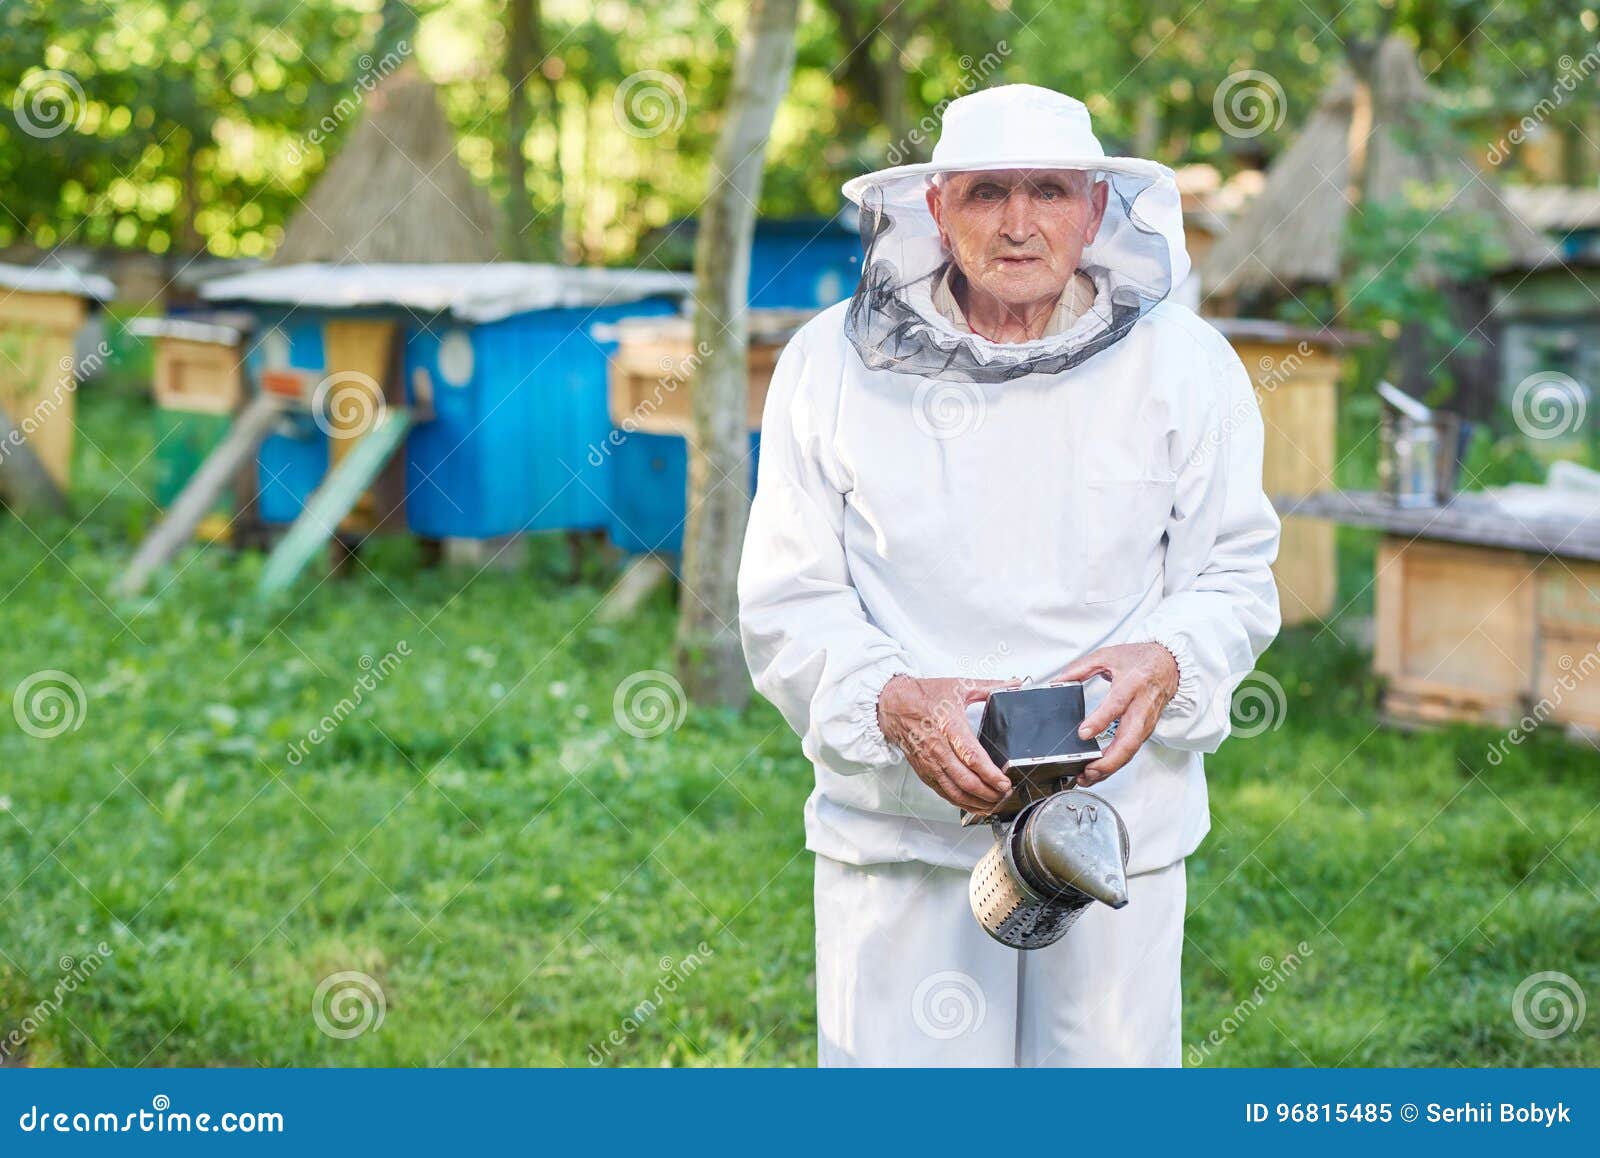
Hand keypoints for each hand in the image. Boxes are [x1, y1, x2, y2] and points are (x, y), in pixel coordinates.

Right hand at [876, 675, 1020, 811]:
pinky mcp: (924, 771)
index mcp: (949, 725)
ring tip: (994, 804)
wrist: (892, 704)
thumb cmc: (924, 695)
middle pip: (965, 780)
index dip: (989, 774)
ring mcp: (929, 762)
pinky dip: (961, 803)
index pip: (971, 756)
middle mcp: (938, 748)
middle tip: (1005, 795)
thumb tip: (1015, 683)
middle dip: (988, 793)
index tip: (1005, 782)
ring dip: (976, 802)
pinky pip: (943, 792)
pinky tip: (975, 805)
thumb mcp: (958, 685)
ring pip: (954, 791)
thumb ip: (989, 686)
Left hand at [1055, 643, 1178, 785]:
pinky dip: (1115, 764)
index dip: (1100, 721)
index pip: (1116, 705)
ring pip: (1130, 751)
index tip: (1083, 734)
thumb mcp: (1107, 656)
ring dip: (1110, 768)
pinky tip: (1098, 771)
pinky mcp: (1146, 731)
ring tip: (1087, 776)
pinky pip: (1130, 751)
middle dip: (1108, 760)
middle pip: (1129, 740)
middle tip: (1088, 770)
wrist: (1168, 665)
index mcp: (1133, 683)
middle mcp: (1142, 707)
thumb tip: (1058, 682)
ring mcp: (1146, 722)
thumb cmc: (1140, 660)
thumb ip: (1081, 668)